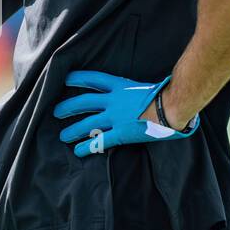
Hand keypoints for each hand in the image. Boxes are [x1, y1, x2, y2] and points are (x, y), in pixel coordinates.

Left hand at [54, 70, 198, 157]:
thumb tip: (137, 92)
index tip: (66, 78)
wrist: (173, 106)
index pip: (94, 79)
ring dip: (73, 130)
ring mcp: (116, 117)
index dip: (79, 78)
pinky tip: (78, 151)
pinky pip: (100, 141)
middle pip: (84, 102)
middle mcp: (114, 100)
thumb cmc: (166, 95)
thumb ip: (134, 90)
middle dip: (68, 107)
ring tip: (62, 136)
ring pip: (88, 123)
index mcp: (120, 86)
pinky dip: (88, 146)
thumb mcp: (145, 86)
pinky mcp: (121, 133)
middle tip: (56, 112)